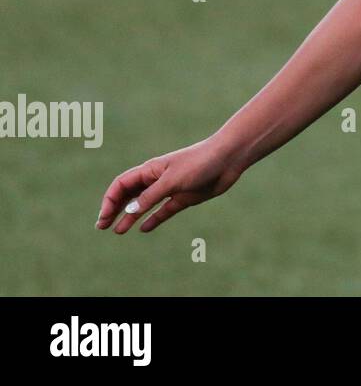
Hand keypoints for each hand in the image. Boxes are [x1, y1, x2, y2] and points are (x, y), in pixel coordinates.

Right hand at [96, 136, 243, 233]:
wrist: (229, 158)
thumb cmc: (200, 163)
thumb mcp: (172, 180)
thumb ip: (151, 196)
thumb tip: (129, 211)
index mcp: (150, 170)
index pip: (121, 185)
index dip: (110, 200)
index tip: (104, 217)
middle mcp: (157, 179)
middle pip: (129, 195)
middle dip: (114, 209)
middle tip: (101, 226)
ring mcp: (171, 189)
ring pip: (144, 205)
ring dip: (130, 217)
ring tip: (118, 231)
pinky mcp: (185, 197)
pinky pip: (164, 211)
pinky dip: (153, 219)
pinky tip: (143, 229)